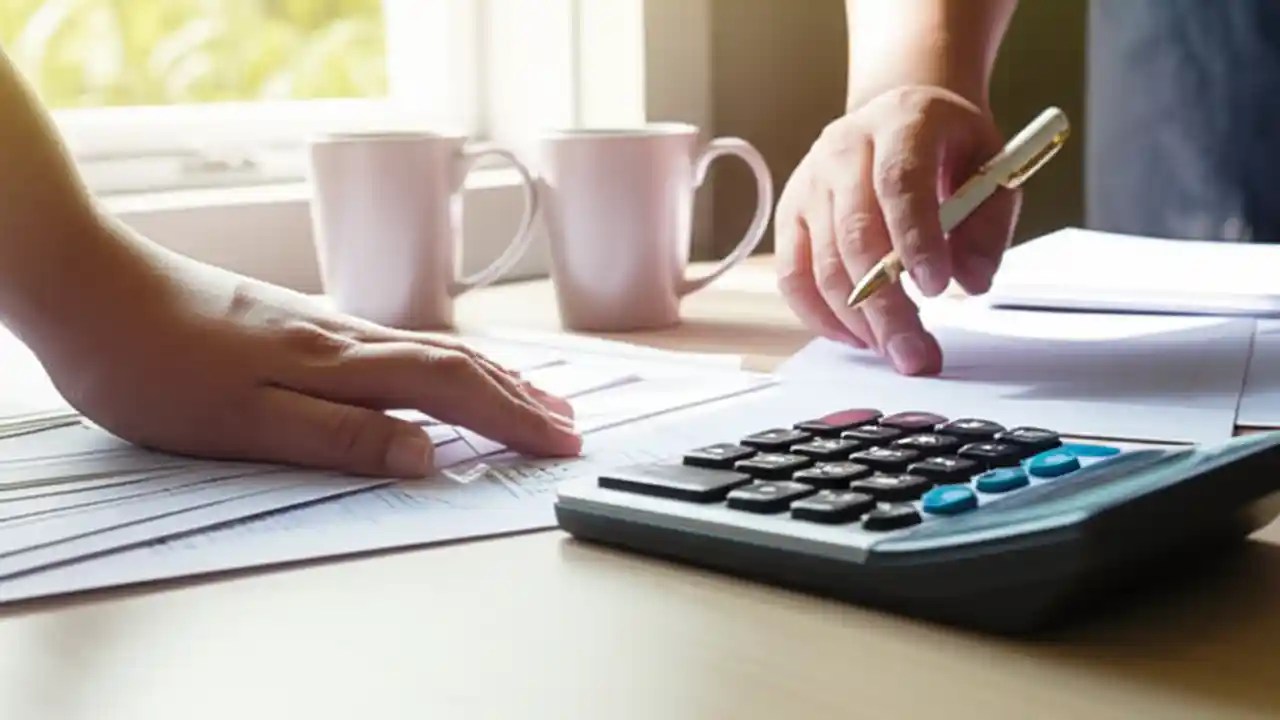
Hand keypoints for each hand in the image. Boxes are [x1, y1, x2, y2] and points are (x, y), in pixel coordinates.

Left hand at [28, 223, 581, 477]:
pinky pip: (397, 343)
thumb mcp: (243, 422)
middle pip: (457, 363)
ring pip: (431, 348)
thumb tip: (426, 454)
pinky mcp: (299, 324)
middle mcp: (345, 338)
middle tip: (569, 424)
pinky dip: (444, 361)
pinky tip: (442, 368)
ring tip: (531, 395)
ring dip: (491, 376)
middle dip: (520, 397)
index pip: (453, 391)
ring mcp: (324, 326)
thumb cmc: (152, 363)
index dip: (513, 420)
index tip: (560, 444)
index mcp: (340, 364)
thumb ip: (340, 437)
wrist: (90, 285)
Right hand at [774, 85, 1019, 374]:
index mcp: (901, 124)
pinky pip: (793, 276)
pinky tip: (855, 337)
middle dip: (887, 306)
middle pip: (855, 235)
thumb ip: (989, 225)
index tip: (939, 288)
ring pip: (821, 264)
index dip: (916, 239)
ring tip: (895, 351)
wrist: (897, 112)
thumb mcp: (992, 168)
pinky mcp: (790, 214)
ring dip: (858, 321)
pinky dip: (819, 316)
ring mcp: (810, 183)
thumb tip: (972, 281)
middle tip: (915, 354)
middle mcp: (844, 149)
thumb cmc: (947, 147)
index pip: (899, 183)